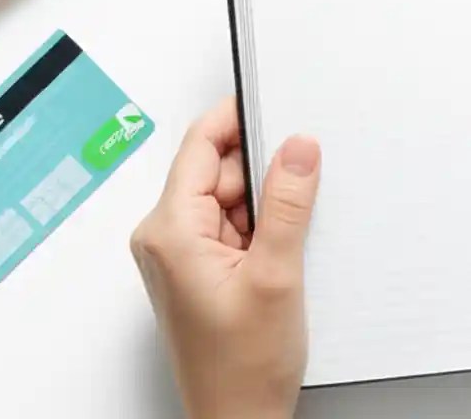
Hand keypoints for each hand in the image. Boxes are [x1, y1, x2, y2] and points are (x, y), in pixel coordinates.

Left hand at [130, 97, 320, 418]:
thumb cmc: (241, 369)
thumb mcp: (276, 276)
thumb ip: (287, 205)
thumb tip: (298, 148)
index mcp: (170, 232)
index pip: (199, 147)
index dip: (236, 118)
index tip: (273, 101)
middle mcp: (167, 238)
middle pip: (219, 172)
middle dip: (264, 175)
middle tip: (303, 192)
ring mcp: (184, 254)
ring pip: (232, 200)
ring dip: (267, 209)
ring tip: (289, 246)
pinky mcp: (203, 269)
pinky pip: (236, 227)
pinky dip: (264, 231)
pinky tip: (285, 255)